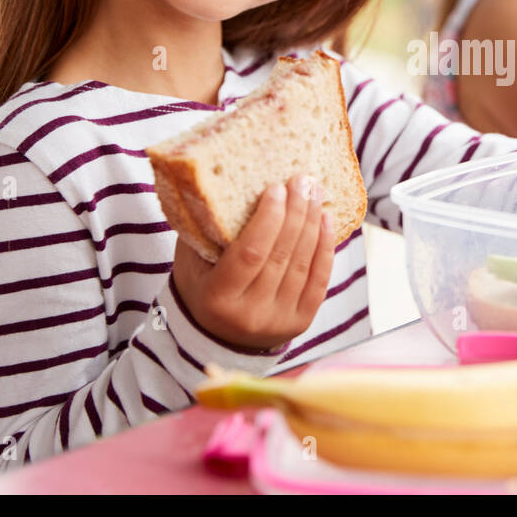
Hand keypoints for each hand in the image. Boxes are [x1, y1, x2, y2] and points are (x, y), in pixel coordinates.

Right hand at [172, 173, 334, 350]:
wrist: (216, 336)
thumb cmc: (201, 286)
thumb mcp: (190, 260)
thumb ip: (203, 228)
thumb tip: (222, 182)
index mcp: (217, 298)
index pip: (250, 253)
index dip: (268, 219)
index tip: (276, 187)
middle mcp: (249, 314)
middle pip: (281, 255)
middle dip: (295, 213)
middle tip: (302, 180)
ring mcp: (278, 321)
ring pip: (302, 264)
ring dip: (312, 224)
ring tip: (315, 192)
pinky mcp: (300, 322)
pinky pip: (319, 280)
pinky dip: (325, 247)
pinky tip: (326, 220)